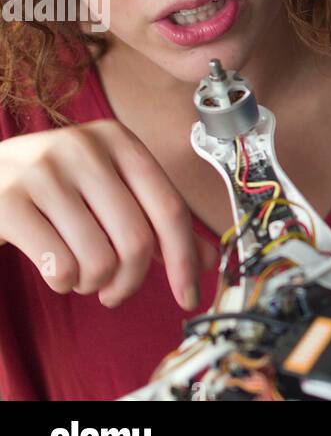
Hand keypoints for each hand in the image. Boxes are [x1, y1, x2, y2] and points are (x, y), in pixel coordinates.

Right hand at [0, 119, 216, 309]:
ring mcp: (41, 171)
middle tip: (116, 291)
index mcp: (118, 140)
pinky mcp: (5, 201)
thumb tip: (207, 260)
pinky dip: (64, 282)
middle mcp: (82, 147)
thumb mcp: (108, 190)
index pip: (170, 209)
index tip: (189, 295)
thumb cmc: (51, 189)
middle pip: (138, 240)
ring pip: (100, 260)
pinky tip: (54, 269)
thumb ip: (156, 219)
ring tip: (80, 274)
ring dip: (94, 284)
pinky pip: (61, 267)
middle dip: (132, 281)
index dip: (184, 259)